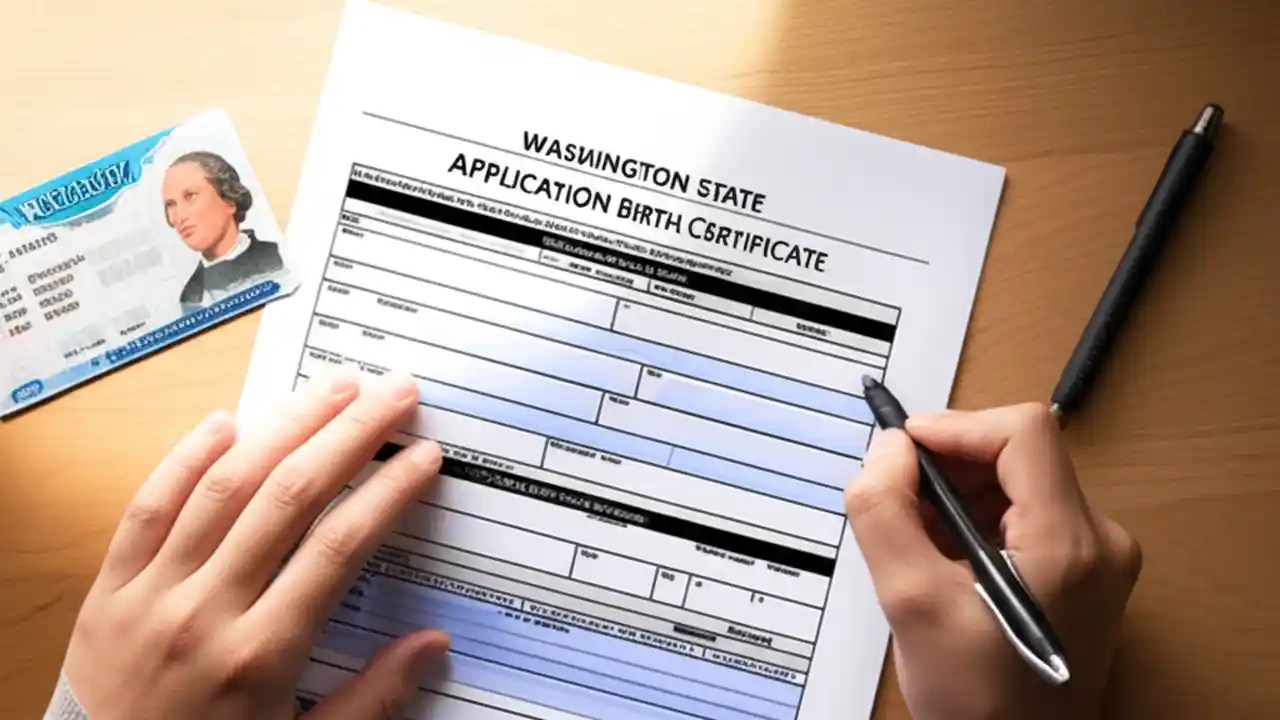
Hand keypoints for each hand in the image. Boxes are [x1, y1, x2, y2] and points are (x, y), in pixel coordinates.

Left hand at [60, 370, 447, 718]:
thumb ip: (372, 700)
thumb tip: (434, 647)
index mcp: (261, 654)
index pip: (339, 547)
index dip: (388, 492)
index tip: (421, 457)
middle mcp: (206, 611)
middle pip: (289, 497)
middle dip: (349, 435)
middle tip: (392, 393)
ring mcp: (152, 593)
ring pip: (224, 487)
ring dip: (284, 428)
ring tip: (330, 388)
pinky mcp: (110, 589)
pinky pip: (147, 508)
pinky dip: (184, 460)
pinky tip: (225, 421)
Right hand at [844, 404, 1141, 719]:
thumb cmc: (983, 706)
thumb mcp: (912, 605)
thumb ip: (887, 513)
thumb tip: (886, 451)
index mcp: (1071, 544)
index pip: (1021, 432)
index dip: (954, 427)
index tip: (904, 448)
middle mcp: (1099, 540)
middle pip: (1017, 453)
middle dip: (948, 467)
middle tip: (899, 501)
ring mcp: (1095, 556)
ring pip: (1016, 482)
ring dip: (958, 496)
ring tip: (919, 541)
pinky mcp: (1082, 570)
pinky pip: (1023, 515)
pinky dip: (975, 522)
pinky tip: (944, 561)